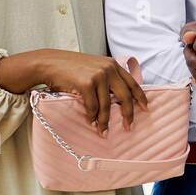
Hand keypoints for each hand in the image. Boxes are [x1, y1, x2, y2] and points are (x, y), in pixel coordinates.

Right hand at [0, 50, 147, 134]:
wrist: (49, 62)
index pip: (133, 83)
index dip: (141, 97)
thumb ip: (107, 79)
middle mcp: (108, 69)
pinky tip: (90, 122)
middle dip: (128, 114)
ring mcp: (98, 76)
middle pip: (125, 96)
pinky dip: (92, 117)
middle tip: (129, 127)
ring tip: (103, 131)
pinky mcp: (86, 83)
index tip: (146, 109)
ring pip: (107, 105)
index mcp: (113, 65)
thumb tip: (117, 100)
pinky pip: (92, 107)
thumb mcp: (94, 68)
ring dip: (105, 121)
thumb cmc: (71, 68)